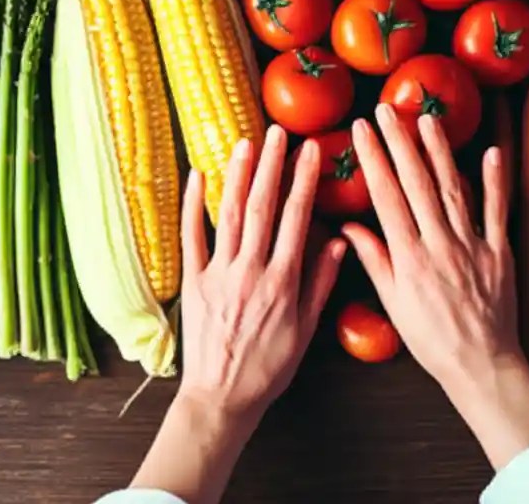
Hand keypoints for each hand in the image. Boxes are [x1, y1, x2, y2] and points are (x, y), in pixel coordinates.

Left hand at [130, 125, 345, 501]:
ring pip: (229, 215)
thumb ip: (320, 283)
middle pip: (262, 207)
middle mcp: (250, 271)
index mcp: (283, 282)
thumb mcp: (306, 330)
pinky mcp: (193, 283)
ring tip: (245, 141)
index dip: (304, 180)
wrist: (222, 398)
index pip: (297, 218)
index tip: (311, 151)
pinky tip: (197, 176)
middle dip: (272, 165)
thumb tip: (337, 241)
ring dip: (238, 175)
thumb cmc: (268, 369)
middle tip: (278, 131)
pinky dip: (192, 205)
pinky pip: (191, 237)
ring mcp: (218, 275)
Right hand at [343, 104, 528, 468]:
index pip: (386, 197)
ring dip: (439, 151)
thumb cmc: (431, 339)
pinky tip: (491, 151)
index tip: (361, 131)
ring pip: (453, 189)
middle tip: (386, 110)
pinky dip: (495, 180)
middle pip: (416, 183)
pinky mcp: (499, 251)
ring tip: (426, 119)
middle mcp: (439, 244)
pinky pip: (496, 211)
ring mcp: (472, 245)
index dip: (373, 159)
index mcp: (409, 257)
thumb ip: (374, 259)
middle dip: (399, 142)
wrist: (479, 363)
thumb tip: (349, 226)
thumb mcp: (392, 303)